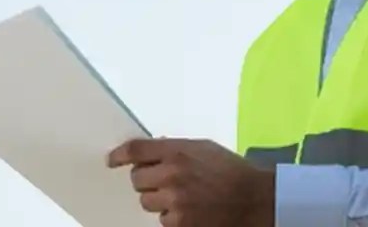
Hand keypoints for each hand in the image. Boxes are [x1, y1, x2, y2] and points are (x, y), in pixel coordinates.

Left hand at [107, 137, 274, 226]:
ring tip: (181, 197)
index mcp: (176, 151)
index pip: (135, 150)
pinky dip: (171, 216)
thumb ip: (174, 148)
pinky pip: (161, 219)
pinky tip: (189, 210)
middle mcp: (171, 175)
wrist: (255, 199)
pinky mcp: (179, 223)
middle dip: (146, 180)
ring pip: (145, 201)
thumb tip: (150, 152)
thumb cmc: (230, 170)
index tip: (112, 160)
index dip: (119, 155)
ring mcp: (174, 201)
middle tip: (163, 182)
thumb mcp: (203, 147)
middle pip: (136, 179)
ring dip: (157, 200)